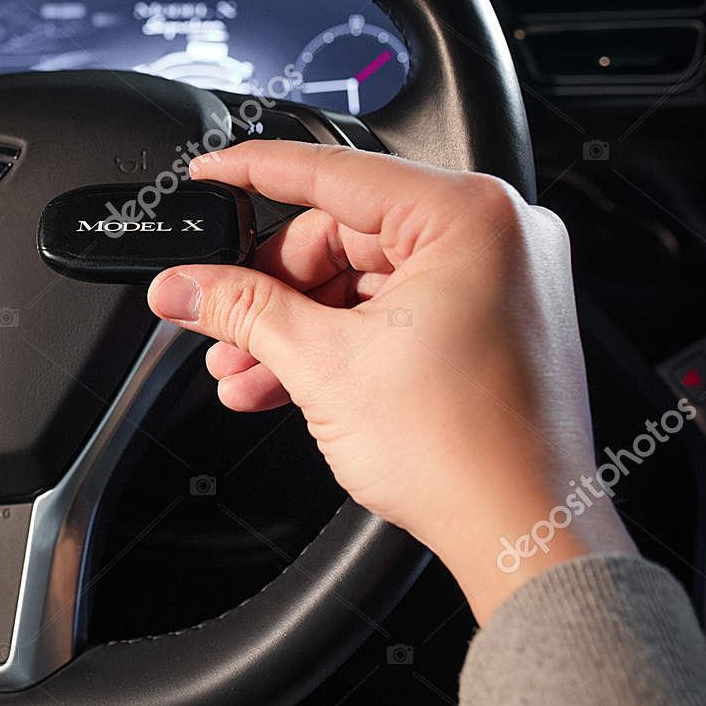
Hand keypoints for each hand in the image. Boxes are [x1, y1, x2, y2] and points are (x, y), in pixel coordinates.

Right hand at [146, 141, 635, 621]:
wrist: (520, 534)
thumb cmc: (466, 455)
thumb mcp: (323, 365)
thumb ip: (241, 309)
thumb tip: (185, 286)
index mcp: (468, 216)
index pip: (334, 173)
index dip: (255, 173)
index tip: (210, 171)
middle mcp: (497, 235)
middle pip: (346, 234)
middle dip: (273, 289)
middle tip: (218, 319)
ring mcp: (501, 279)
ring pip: (365, 279)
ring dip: (298, 326)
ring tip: (244, 367)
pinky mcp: (496, 321)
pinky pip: (398, 309)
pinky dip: (343, 340)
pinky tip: (286, 379)